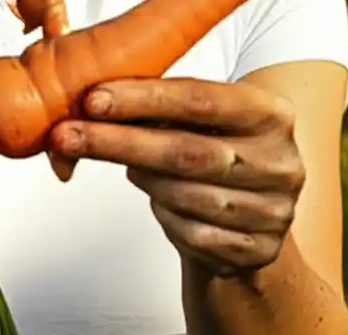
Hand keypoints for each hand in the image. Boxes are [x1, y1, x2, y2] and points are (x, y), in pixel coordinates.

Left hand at [49, 78, 304, 277]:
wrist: (254, 219)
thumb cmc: (214, 153)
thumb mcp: (200, 121)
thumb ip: (158, 108)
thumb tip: (87, 99)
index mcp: (271, 113)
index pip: (200, 99)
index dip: (142, 98)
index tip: (92, 99)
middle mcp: (281, 161)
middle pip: (186, 151)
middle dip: (119, 142)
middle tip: (67, 135)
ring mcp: (275, 210)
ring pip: (184, 196)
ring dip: (142, 179)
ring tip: (125, 165)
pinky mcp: (258, 249)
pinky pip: (190, 233)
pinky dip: (166, 215)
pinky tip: (162, 202)